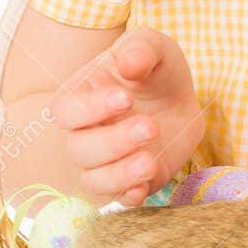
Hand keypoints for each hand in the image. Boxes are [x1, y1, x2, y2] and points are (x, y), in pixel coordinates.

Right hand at [50, 26, 205, 207]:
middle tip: (150, 126)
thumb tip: (129, 64)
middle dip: (114, 141)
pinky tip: (144, 186)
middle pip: (79, 149)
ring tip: (149, 160)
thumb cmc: (156, 70)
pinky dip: (128, 196)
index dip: (90, 108)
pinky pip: (119, 199)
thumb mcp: (153, 47)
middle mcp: (85, 135)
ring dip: (119, 174)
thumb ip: (141, 48)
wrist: (181, 99)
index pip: (66, 111)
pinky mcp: (130, 182)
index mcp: (81, 99)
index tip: (125, 97)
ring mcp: (106, 163)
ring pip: (93, 180)